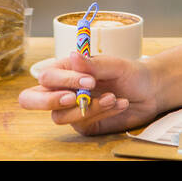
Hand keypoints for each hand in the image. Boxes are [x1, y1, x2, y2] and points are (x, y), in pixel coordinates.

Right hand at [17, 51, 158, 135]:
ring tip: (113, 98)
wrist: (150, 91)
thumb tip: (73, 56)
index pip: (47, 77)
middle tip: (73, 98)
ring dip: (87, 108)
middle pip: (31, 100)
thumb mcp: (116, 64)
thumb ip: (94, 63)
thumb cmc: (130, 72)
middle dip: (47, 100)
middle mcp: (63, 90)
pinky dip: (101, 114)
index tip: (90, 80)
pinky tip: (119, 103)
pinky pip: (82, 123)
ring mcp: (72, 109)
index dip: (64, 80)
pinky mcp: (85, 124)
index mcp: (66, 70)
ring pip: (59, 116)